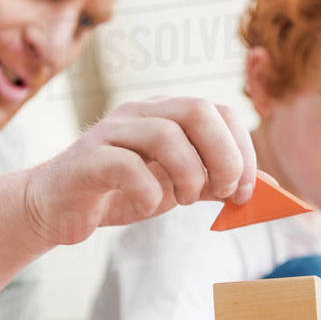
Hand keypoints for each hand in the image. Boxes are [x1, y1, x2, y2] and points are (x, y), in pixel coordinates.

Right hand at [23, 96, 256, 247]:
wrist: (56, 208)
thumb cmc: (120, 193)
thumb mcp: (177, 187)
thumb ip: (214, 181)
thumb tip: (264, 187)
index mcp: (167, 114)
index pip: (220, 110)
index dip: (242, 149)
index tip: (246, 190)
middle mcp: (141, 113)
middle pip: (198, 111)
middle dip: (223, 157)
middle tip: (222, 194)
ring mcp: (112, 133)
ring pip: (166, 136)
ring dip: (189, 176)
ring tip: (182, 201)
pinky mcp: (88, 160)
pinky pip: (128, 167)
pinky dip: (149, 193)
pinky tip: (147, 206)